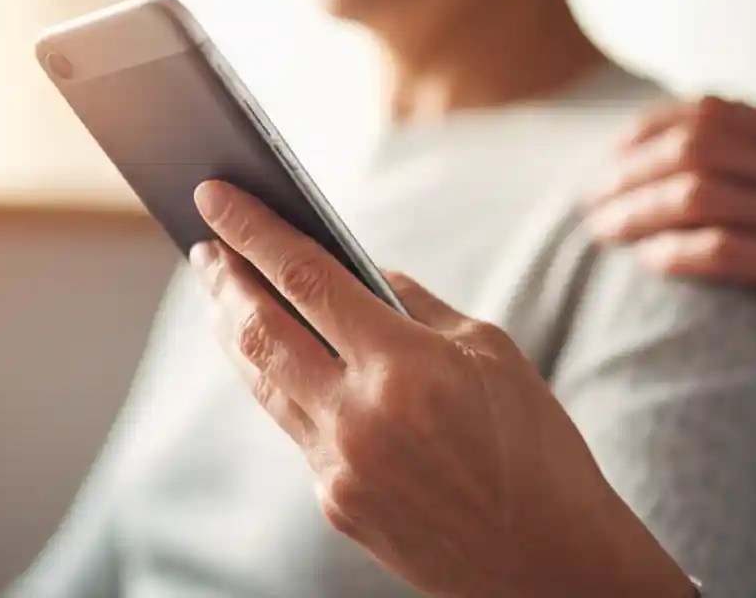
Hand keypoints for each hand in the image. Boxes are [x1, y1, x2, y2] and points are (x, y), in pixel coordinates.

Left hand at [188, 181, 691, 597]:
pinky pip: (295, 428)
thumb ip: (413, 306)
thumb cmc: (534, 443)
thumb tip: (357, 272)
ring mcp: (340, 466)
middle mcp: (359, 417)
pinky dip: (280, 385)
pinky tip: (274, 362)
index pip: (305, 277)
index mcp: (405, 365)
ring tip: (221, 296)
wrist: (550, 558)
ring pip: (263, 382)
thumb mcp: (489, 351)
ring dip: (234, 332)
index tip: (215, 196)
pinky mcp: (335, 502)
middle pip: (261, 330)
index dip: (252, 230)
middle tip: (205, 246)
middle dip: (225, 279)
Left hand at [584, 96, 755, 379]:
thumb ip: (755, 148)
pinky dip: (674, 252)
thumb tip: (670, 132)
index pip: (705, 111)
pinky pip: (722, 250)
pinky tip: (647, 261)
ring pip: (697, 196)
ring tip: (603, 232)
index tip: (608, 157)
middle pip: (691, 150)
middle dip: (628, 174)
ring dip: (637, 213)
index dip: (646, 131)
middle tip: (590, 201)